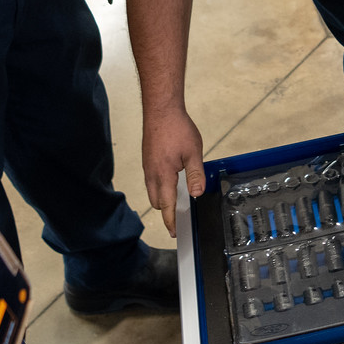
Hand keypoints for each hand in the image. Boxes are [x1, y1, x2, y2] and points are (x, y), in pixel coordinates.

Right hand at [143, 106, 205, 235]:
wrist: (161, 110)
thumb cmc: (177, 128)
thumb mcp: (193, 153)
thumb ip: (195, 175)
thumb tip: (196, 194)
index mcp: (163, 175)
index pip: (166, 206)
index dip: (171, 221)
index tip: (175, 232)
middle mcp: (152, 174)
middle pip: (157, 203)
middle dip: (167, 212)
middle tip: (180, 217)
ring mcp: (147, 167)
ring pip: (152, 192)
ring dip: (163, 200)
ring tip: (177, 202)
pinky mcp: (147, 160)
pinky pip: (151, 181)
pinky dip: (160, 188)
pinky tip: (171, 182)